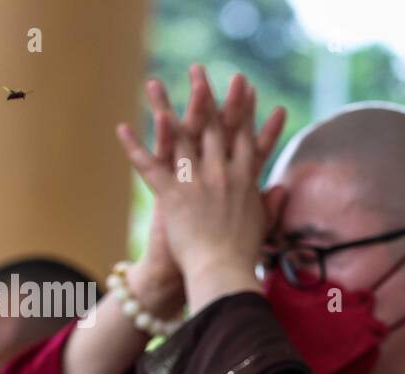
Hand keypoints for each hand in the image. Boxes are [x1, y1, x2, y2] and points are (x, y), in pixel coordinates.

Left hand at [117, 68, 285, 310]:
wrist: (224, 272)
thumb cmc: (244, 255)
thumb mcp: (264, 225)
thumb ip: (272, 203)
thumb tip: (283, 189)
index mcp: (244, 180)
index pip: (244, 136)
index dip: (243, 109)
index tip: (243, 87)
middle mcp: (222, 173)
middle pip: (213, 126)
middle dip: (206, 95)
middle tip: (199, 70)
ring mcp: (196, 181)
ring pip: (178, 136)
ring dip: (164, 107)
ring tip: (156, 84)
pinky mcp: (172, 194)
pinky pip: (148, 165)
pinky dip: (133, 147)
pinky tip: (121, 128)